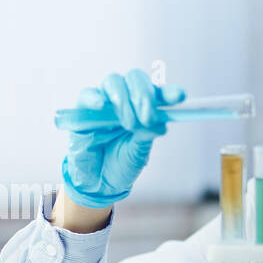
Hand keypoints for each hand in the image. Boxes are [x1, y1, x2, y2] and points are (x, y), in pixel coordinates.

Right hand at [60, 70, 185, 208]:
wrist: (97, 184)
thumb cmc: (120, 165)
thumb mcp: (139, 153)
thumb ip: (147, 135)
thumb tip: (158, 123)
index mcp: (143, 109)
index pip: (158, 93)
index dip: (169, 92)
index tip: (180, 96)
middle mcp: (125, 100)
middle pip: (135, 78)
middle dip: (144, 95)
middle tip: (147, 118)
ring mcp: (103, 104)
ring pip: (113, 81)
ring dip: (124, 98)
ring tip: (127, 123)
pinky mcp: (82, 111)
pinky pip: (87, 94)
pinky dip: (95, 97)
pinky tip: (101, 105)